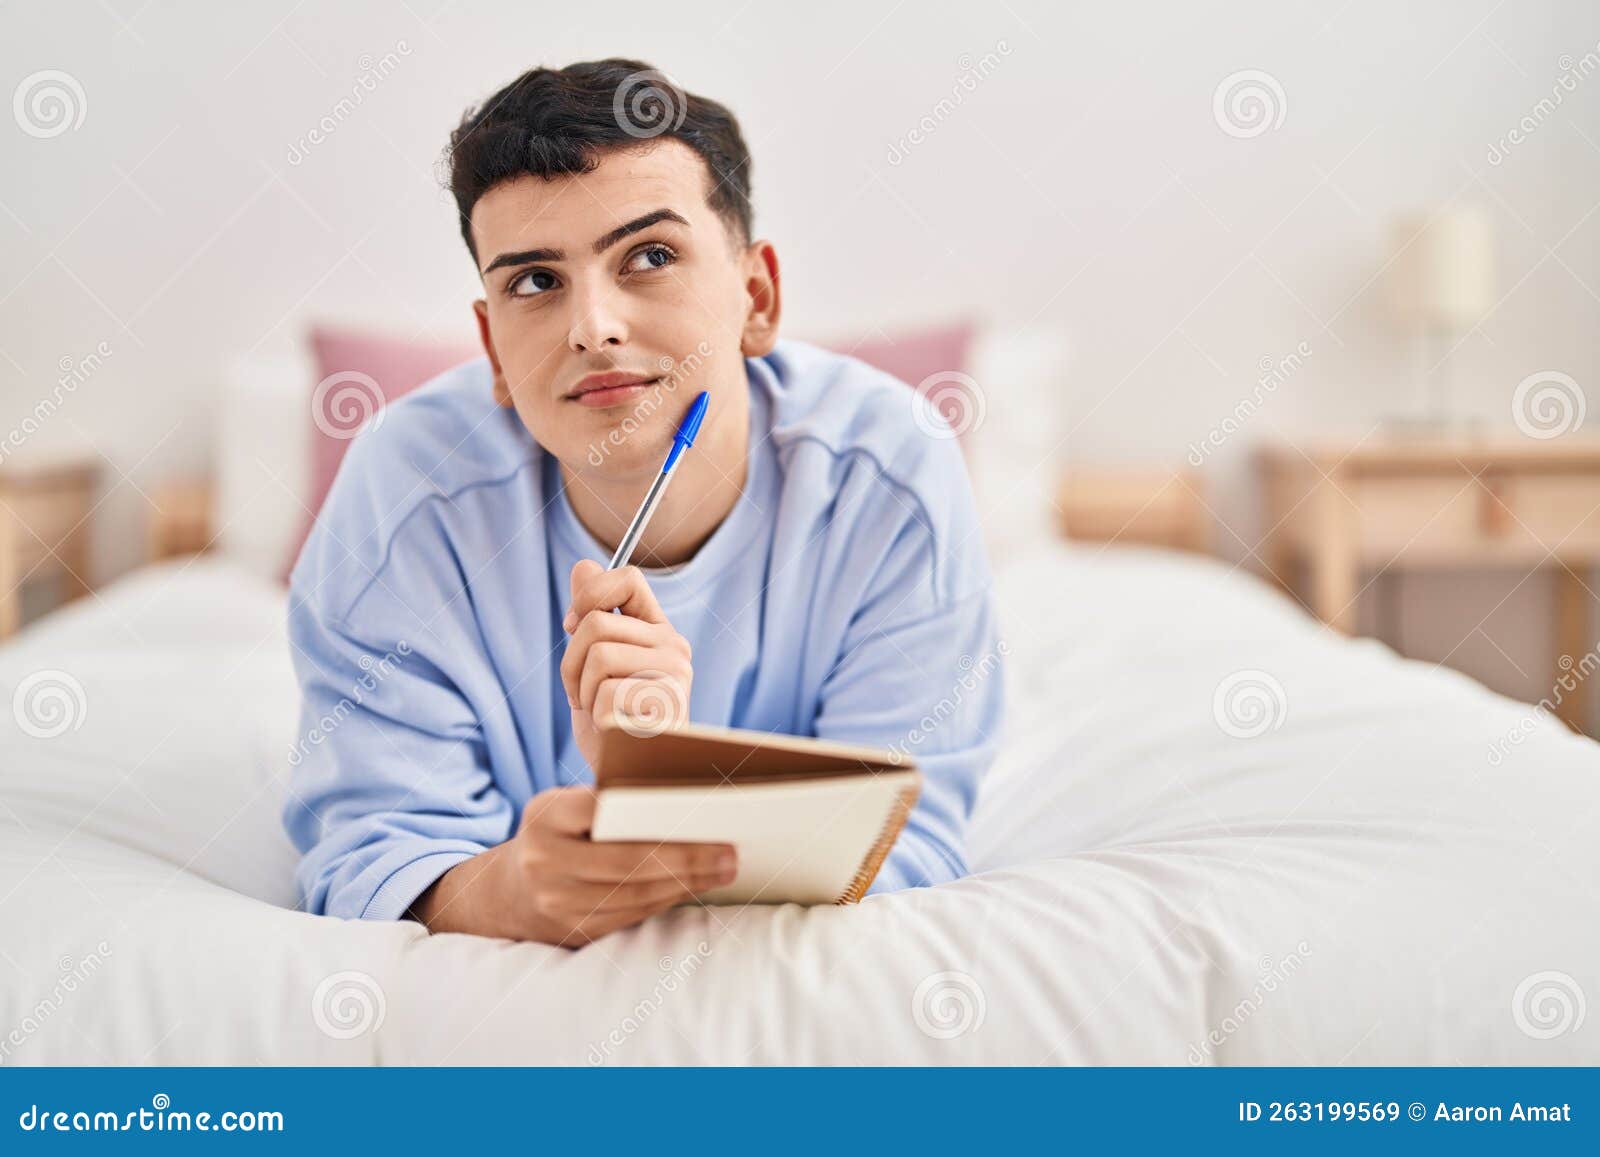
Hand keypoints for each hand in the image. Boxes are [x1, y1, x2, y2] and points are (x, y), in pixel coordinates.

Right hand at [408, 786, 736, 945]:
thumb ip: (605, 803)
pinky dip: (668, 900)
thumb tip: (681, 803)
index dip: (653, 816)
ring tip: (724, 869)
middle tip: (730, 853)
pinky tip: (694, 887)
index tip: (700, 813)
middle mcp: (544, 862)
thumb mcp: (564, 808)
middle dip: (687, 858)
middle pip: (628, 862)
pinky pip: (631, 915)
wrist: (508, 892)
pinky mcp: (574, 931)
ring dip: (686, 883)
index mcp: (544, 817)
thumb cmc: (554, 835)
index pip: (603, 810)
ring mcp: (557, 903)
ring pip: (634, 894)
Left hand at [560, 560, 692, 771]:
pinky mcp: (667, 705)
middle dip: (571, 661)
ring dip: (582, 689)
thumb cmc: (613, 725)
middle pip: (596, 622)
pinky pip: (606, 692)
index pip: (626, 578)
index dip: (589, 594)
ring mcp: (675, 676)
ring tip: (598, 712)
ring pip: (598, 654)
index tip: (574, 626)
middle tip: (582, 693)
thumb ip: (593, 616)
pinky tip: (611, 729)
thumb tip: (582, 565)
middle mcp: (674, 647)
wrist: (628, 780)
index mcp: (659, 632)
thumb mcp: (595, 667)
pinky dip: (596, 715)